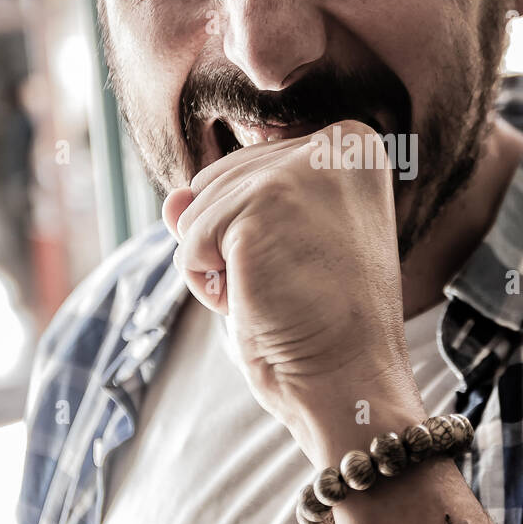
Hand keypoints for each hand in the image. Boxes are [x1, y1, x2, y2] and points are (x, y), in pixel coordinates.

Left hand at [162, 121, 423, 464]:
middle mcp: (334, 144)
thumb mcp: (275, 246)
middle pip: (219, 178)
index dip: (259, 229)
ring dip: (219, 264)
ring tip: (280, 292)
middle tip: (294, 283)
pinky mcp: (264, 201)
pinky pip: (189, 240)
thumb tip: (171, 200)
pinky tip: (261, 300)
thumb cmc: (322, 320)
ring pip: (197, 207)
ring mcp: (300, 169)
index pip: (252, 166)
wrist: (349, 379)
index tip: (310, 264)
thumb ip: (223, 204)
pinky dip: (209, 285)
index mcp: (351, 146)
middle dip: (233, 242)